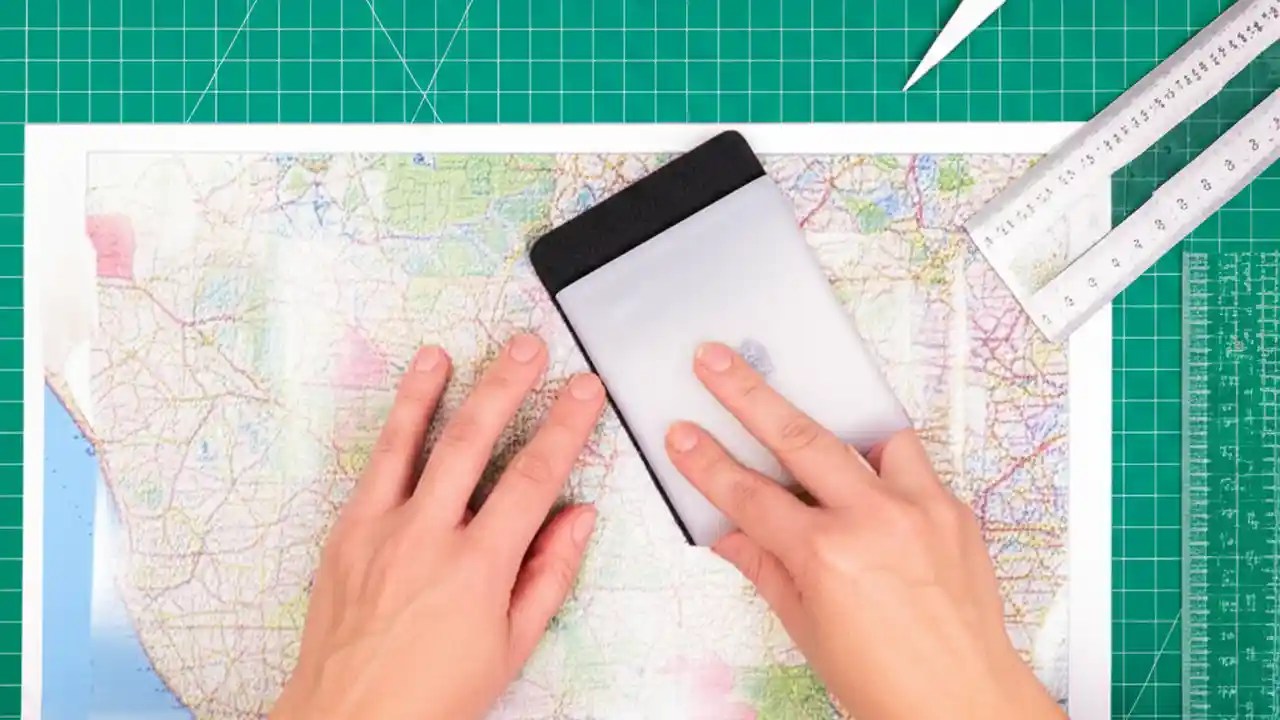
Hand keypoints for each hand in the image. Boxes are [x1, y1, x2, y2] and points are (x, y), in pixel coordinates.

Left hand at [271, 334, 605, 719]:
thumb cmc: (435, 696)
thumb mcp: (512, 646)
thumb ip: (548, 574)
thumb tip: (579, 516)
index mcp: (477, 568)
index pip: (533, 479)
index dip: (565, 428)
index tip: (584, 390)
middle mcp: (426, 537)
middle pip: (471, 441)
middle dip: (504, 386)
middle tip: (527, 346)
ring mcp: (379, 530)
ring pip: (409, 443)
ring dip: (430, 391)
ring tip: (445, 352)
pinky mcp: (346, 534)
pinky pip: (373, 469)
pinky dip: (393, 431)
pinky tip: (406, 404)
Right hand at [665, 342, 1064, 719]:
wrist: (968, 706)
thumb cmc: (888, 685)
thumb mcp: (806, 628)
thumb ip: (765, 565)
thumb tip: (727, 530)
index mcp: (828, 557)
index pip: (750, 496)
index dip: (708, 464)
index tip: (682, 436)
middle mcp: (876, 522)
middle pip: (799, 439)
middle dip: (749, 393)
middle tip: (716, 359)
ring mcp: (921, 509)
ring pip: (869, 438)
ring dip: (836, 428)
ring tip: (809, 418)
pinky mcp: (954, 510)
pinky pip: (912, 465)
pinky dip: (885, 467)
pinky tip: (868, 484)